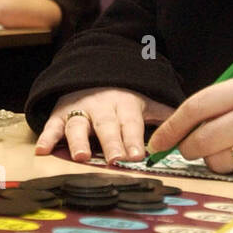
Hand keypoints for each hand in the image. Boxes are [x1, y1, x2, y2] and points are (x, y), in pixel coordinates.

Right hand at [36, 87, 175, 163]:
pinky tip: (42, 151)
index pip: (130, 123)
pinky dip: (46, 138)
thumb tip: (189, 128)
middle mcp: (102, 108)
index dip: (133, 139)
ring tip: (80, 157)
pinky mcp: (60, 114)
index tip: (137, 156)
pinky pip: (52, 126)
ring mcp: (79, 111)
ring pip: (78, 126)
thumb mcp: (144, 101)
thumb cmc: (121, 97)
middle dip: (111, 143)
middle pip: (106, 127)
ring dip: (78, 141)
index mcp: (125, 106)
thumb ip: (162, 114)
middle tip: (115, 160)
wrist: (90, 73)